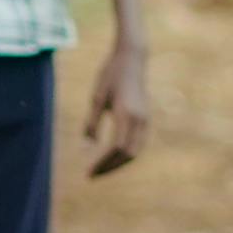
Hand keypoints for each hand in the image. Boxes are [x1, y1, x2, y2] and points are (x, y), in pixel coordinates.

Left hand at [85, 42, 151, 177]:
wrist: (132, 58)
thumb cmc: (110, 75)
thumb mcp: (96, 98)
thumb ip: (91, 123)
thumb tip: (86, 148)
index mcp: (126, 114)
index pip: (116, 148)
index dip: (103, 163)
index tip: (88, 171)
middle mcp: (139, 119)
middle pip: (128, 154)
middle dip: (110, 167)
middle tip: (91, 175)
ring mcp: (145, 119)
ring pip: (135, 151)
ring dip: (118, 163)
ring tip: (100, 169)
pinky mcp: (146, 118)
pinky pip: (138, 143)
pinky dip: (125, 154)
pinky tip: (111, 156)